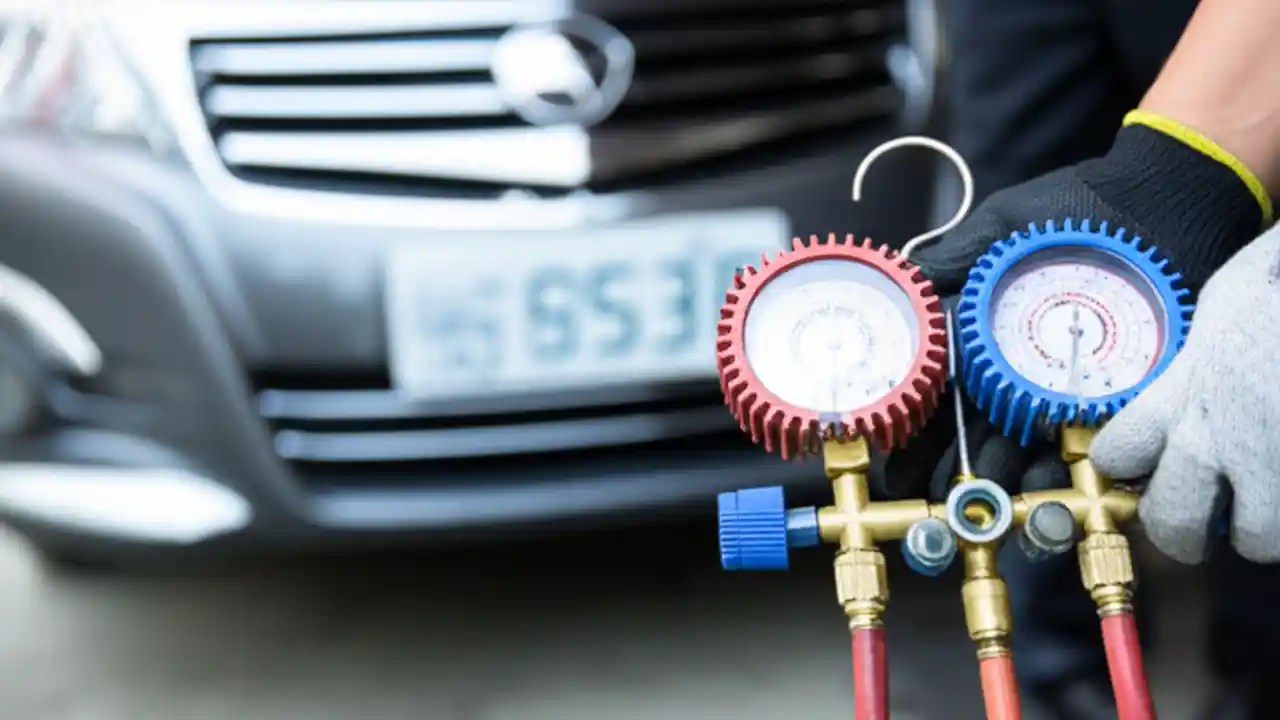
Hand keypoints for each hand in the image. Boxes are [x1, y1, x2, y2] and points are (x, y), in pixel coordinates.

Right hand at [884, 123, 1263, 498]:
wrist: (1160, 200)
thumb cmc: (1075, 209)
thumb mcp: (1003, 224)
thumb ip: (954, 255)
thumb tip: (902, 275)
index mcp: (984, 335)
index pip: (939, 392)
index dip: (916, 429)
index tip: (894, 459)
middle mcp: (1019, 368)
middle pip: (978, 429)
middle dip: (954, 468)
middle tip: (933, 499)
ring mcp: (1065, 383)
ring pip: (1026, 442)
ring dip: (1004, 477)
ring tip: (986, 505)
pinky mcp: (1113, 388)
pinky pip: (1085, 436)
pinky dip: (1064, 465)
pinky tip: (1045, 489)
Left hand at [1092, 227, 1279, 562]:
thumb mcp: (1227, 306)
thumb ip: (1203, 354)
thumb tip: (1197, 363)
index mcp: (1181, 393)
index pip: (1117, 456)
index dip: (1129, 466)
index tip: (1144, 466)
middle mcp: (1217, 438)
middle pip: (1172, 524)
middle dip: (1184, 533)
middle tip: (1202, 523)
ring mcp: (1273, 465)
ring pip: (1257, 541)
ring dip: (1262, 531)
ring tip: (1268, 504)